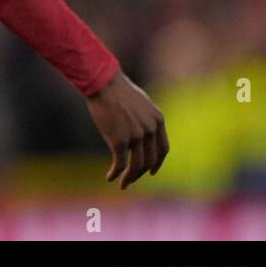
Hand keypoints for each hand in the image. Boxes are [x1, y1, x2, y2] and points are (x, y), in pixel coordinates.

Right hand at [85, 71, 168, 188]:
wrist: (103, 82)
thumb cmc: (116, 89)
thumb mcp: (140, 103)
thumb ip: (145, 118)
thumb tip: (141, 130)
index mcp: (158, 120)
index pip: (163, 149)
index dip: (158, 163)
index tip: (151, 172)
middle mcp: (150, 130)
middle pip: (150, 160)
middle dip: (141, 173)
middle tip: (131, 179)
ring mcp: (136, 136)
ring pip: (136, 166)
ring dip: (130, 178)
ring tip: (122, 184)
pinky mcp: (119, 140)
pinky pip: (120, 164)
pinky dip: (116, 173)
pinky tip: (109, 177)